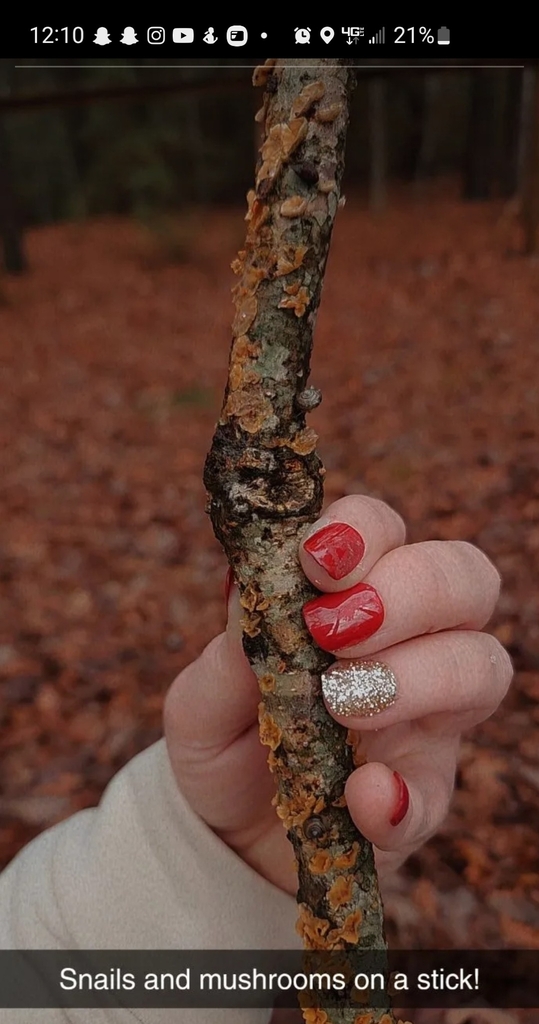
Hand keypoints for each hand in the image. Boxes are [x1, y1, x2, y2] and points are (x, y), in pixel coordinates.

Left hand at [164, 496, 511, 895]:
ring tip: (340, 704)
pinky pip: (440, 790)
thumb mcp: (200, 699)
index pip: (384, 531)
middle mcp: (407, 643)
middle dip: (409, 591)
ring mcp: (427, 717)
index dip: (362, 531)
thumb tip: (251, 594)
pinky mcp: (424, 796)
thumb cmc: (225, 739)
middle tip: (334, 631)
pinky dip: (403, 795)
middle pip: (465, 578)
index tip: (314, 564)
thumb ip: (226, 654)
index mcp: (351, 596)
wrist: (224, 834)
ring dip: (419, 676)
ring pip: (483, 665)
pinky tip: (359, 798)